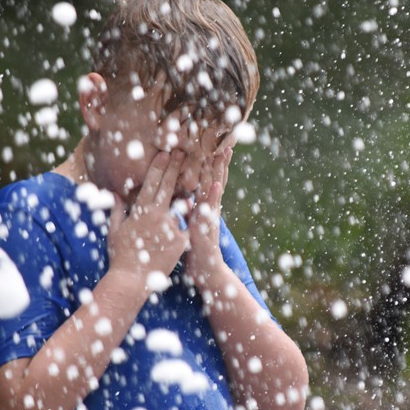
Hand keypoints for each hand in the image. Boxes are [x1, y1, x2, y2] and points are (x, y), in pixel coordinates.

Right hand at [106, 151, 189, 288]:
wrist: (131, 280)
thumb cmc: (120, 255)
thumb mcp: (114, 230)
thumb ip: (117, 210)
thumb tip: (115, 195)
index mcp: (142, 210)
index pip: (152, 182)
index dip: (160, 166)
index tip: (166, 153)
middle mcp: (158, 215)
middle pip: (169, 186)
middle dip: (176, 168)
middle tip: (183, 153)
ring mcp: (171, 227)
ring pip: (179, 210)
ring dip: (183, 203)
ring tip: (189, 195)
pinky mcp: (181, 240)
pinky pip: (184, 230)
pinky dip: (180, 232)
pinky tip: (174, 240)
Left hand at [183, 146, 231, 288]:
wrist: (204, 271)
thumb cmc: (194, 249)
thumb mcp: (190, 223)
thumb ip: (189, 209)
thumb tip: (185, 197)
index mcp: (204, 205)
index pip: (208, 178)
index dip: (212, 162)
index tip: (214, 144)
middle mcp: (210, 208)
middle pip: (215, 177)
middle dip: (219, 159)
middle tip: (225, 138)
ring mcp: (210, 216)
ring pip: (215, 188)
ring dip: (219, 171)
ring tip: (223, 152)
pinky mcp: (206, 227)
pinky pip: (209, 209)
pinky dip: (212, 196)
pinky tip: (214, 184)